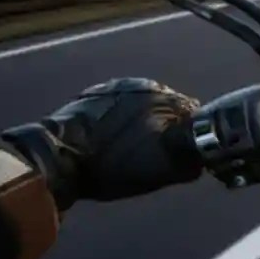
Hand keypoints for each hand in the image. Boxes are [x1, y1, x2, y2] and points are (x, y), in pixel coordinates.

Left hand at [1, 79, 200, 208]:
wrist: (56, 157)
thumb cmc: (111, 166)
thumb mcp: (158, 173)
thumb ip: (188, 163)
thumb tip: (202, 160)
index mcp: (165, 99)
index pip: (193, 113)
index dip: (191, 134)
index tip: (184, 151)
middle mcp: (144, 85)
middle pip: (168, 106)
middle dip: (167, 125)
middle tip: (157, 151)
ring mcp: (116, 87)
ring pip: (143, 104)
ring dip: (144, 120)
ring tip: (131, 146)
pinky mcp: (94, 94)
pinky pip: (118, 104)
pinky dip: (120, 118)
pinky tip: (111, 138)